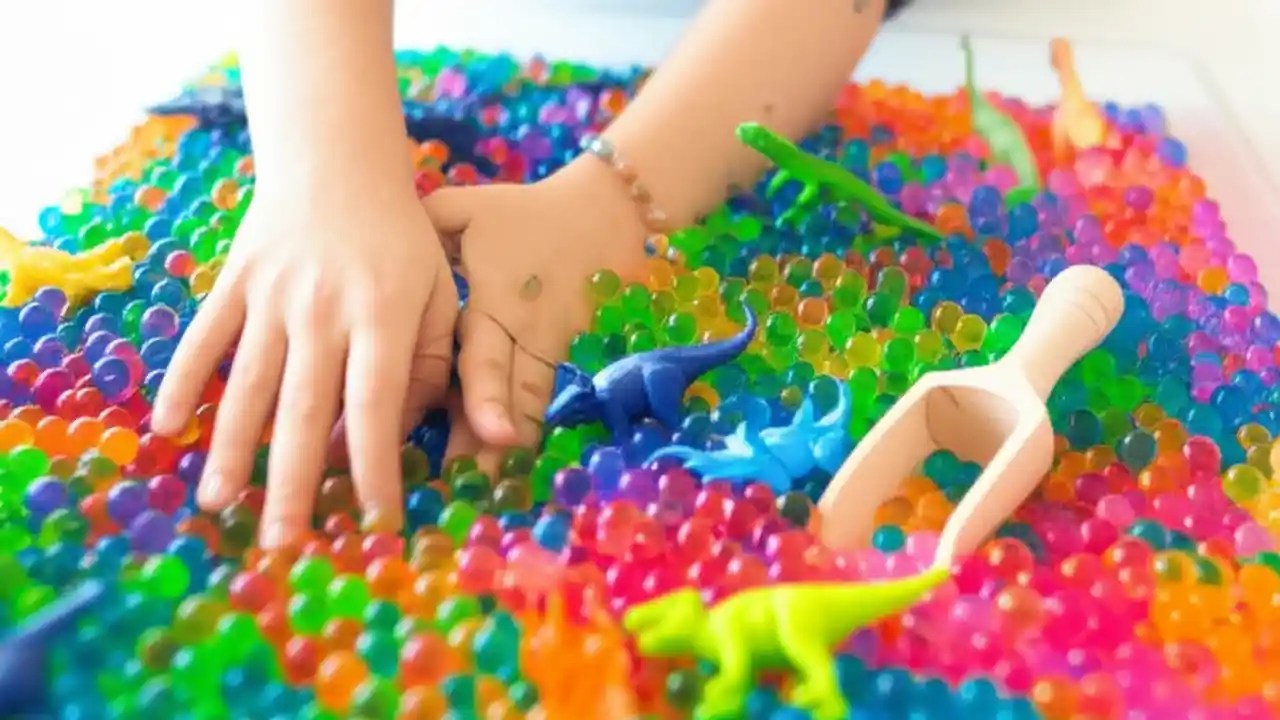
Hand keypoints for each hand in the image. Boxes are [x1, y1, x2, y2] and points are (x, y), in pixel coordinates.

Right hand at [151, 181, 457, 547]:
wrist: (338, 166)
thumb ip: (433, 361)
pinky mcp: (234, 282)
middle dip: (292, 480)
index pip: (376, 404)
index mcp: (384, 316)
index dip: (375, 466)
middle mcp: (324, 311)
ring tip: (218, 504)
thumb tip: (409, 427)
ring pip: (249, 382)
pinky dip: (182, 379)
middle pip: (305, 407)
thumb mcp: (440, 292)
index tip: (377, 519)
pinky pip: (205, 337)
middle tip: (282, 542)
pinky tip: (169, 428)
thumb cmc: (401, 240)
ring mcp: (273, 296)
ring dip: (231, 446)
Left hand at [422, 159, 646, 468]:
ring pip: (530, 408)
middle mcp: (526, 334)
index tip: (494, 435)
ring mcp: (550, 351)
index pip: (492, 354)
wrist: (605, 216)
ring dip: (511, 452)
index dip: (491, 396)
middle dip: (494, 447)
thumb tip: (364, 246)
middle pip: (512, 398)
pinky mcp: (562, 360)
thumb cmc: (524, 213)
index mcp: (499, 297)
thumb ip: (419, 229)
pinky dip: (524, 435)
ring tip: (489, 495)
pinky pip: (538, 402)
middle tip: (471, 490)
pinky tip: (507, 474)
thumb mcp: (466, 210)